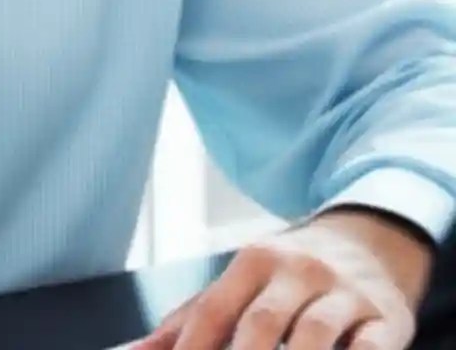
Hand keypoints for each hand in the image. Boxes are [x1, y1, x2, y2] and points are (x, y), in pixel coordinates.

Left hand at [136, 208, 434, 349]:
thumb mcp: (241, 282)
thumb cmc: (289, 274)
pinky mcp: (388, 317)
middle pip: (261, 323)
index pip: (214, 310)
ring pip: (313, 335)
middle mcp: (299, 271)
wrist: (373, 238)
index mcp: (254, 261)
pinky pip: (369, 346)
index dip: (193, 346)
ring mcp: (345, 293)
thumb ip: (189, 319)